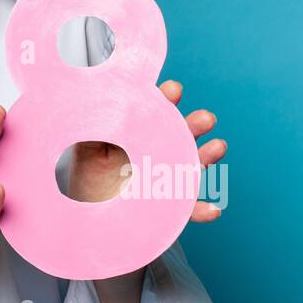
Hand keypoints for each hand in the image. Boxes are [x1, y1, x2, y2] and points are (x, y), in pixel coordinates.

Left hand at [67, 80, 225, 221]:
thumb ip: (91, 124)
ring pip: (191, 166)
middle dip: (195, 124)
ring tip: (218, 146)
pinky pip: (186, 210)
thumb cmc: (86, 171)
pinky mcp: (167, 208)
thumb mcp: (84, 143)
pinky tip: (213, 210)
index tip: (173, 90)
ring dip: (207, 156)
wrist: (86, 212)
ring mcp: (165, 179)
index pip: (155, 111)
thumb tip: (90, 94)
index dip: (166, 99)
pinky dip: (201, 210)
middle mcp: (157, 152)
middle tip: (206, 119)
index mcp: (138, 132)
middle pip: (180, 135)